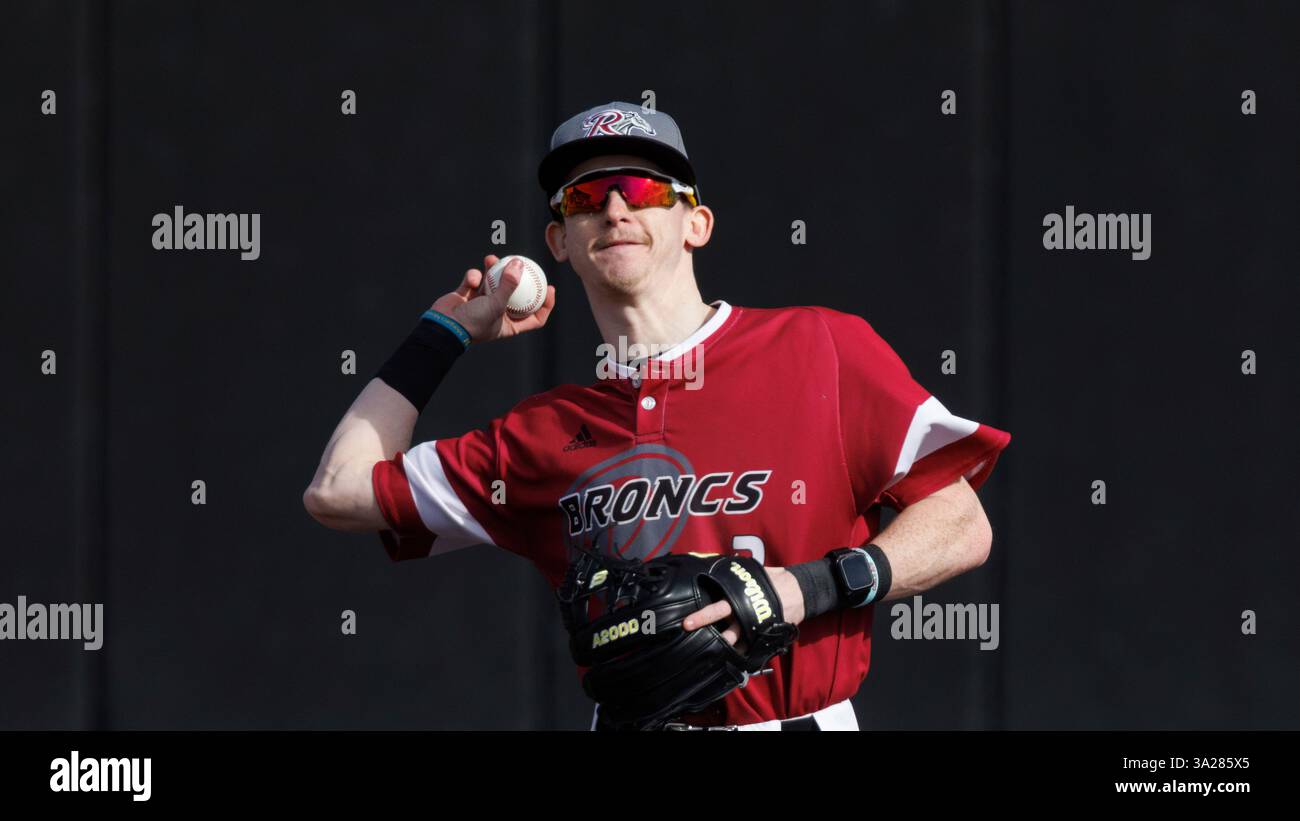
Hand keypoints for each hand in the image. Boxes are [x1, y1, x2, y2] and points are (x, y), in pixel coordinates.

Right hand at [431, 254, 555, 342]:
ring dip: (492, 270)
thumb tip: (519, 264)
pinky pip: (474, 281)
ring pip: (492, 282)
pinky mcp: (467, 295)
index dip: (545, 304)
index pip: (535, 317)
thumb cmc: (473, 322)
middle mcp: (497, 314)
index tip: (549, 287)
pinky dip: (473, 278)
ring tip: (492, 259)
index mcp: (509, 325)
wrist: (444, 327)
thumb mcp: (496, 305)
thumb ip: (509, 284)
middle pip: (515, 295)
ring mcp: (482, 304)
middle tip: (524, 264)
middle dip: (518, 278)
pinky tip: (472, 279)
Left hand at [681, 566, 804, 648]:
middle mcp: (743, 613)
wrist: (800, 592)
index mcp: (739, 598)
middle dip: (706, 629)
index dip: (702, 615)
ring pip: (735, 640)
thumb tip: (719, 565)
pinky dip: (741, 652)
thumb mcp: (755, 573)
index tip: (687, 622)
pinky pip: (750, 647)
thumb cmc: (774, 580)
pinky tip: (732, 658)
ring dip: (724, 646)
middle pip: (723, 624)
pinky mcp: (764, 635)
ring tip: (712, 653)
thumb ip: (738, 574)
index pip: (717, 607)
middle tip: (690, 631)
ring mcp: (753, 627)